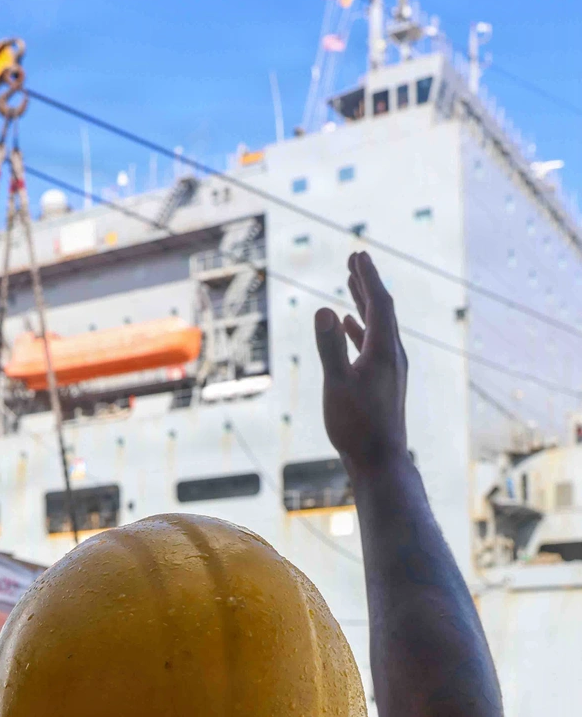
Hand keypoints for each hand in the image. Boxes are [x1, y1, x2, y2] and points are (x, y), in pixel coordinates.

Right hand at [314, 251, 407, 475]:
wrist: (379, 461)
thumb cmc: (357, 425)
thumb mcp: (338, 384)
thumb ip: (330, 347)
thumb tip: (325, 309)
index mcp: (384, 350)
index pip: (378, 303)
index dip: (368, 277)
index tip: (357, 255)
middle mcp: (392, 355)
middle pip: (381, 310)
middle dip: (367, 283)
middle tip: (355, 259)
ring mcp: (390, 368)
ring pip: (378, 326)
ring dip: (364, 302)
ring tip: (351, 283)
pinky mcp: (384, 381)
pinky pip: (373, 344)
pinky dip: (360, 328)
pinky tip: (349, 325)